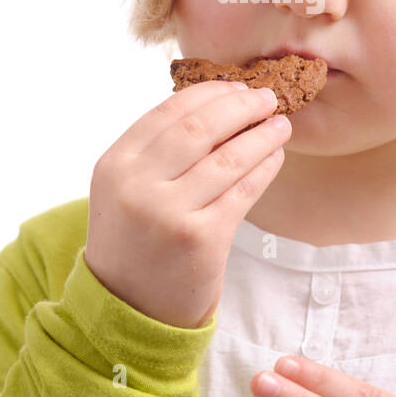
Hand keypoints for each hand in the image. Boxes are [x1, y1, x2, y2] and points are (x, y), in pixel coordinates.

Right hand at [85, 79, 290, 328]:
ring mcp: (170, 213)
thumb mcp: (124, 189)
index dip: (209, 93)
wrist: (128, 310)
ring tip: (280, 125)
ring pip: (229, 157)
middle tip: (267, 98)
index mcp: (115, 164)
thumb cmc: (134, 242)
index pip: (168, 111)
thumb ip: (157, 151)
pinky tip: (276, 158)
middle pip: (200, 127)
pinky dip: (265, 168)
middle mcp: (138, 186)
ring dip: (262, 135)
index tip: (235, 86)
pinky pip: (244, 191)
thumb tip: (217, 104)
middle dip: (240, 106)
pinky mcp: (203, 239)